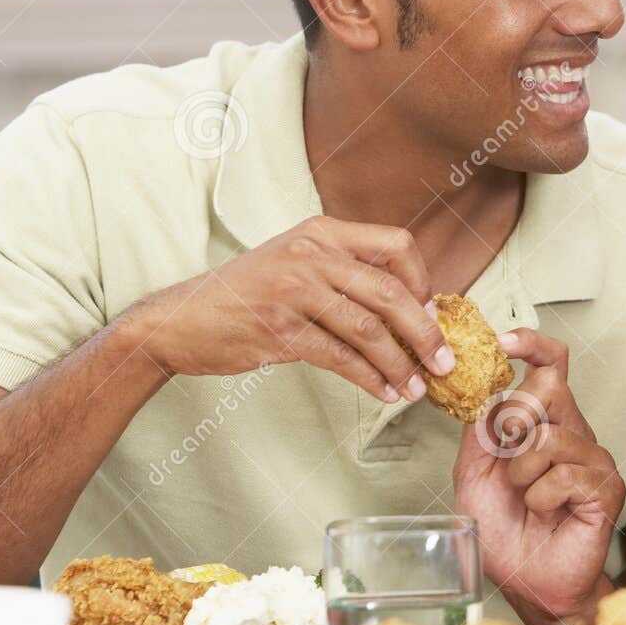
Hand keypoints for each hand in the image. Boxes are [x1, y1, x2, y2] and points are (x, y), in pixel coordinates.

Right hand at [124, 215, 453, 401]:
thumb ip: (346, 274)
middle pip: (391, 292)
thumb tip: (413, 309)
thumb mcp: (296, 264)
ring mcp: (293, 290)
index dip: (424, 281)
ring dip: (401, 365)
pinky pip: (341, 358)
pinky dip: (370, 379)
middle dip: (426, 333)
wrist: (180, 321)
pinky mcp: (280, 329)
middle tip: (446, 362)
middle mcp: (311, 254)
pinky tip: (385, 392)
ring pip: (369, 330)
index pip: (397, 244)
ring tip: (417, 389)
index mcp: (322, 232)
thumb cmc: (246, 296)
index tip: (433, 314)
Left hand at [453, 329, 623, 624]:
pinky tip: (545, 512)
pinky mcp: (605, 488)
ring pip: (550, 437)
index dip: (531, 344)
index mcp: (544, 423)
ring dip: (521, 473)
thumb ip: (480, 431)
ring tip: (526, 497)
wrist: (528, 582)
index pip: (550, 365)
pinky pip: (564, 474)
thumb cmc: (506, 533)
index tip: (504, 341)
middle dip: (515, 419)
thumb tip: (482, 390)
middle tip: (508, 454)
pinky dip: (540, 497)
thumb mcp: (474, 473)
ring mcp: (592, 459)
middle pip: (549, 387)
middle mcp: (572, 433)